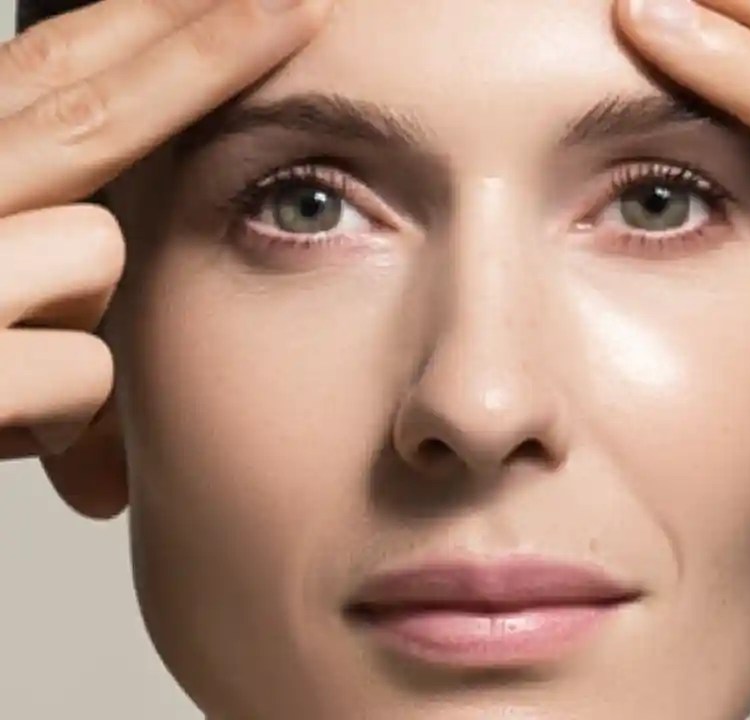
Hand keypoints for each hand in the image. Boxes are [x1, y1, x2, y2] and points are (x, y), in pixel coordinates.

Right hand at [0, 0, 331, 515]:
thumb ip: (23, 201)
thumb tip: (118, 209)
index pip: (45, 69)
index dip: (152, 25)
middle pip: (88, 112)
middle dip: (209, 54)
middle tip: (305, 2)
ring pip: (94, 250)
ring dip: (90, 316)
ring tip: (21, 373)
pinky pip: (82, 368)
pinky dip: (70, 413)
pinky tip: (11, 430)